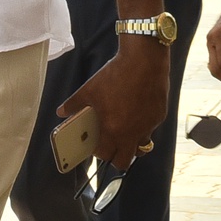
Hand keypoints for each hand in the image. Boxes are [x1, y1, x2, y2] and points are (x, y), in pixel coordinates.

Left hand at [59, 38, 168, 170]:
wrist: (144, 59)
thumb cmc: (117, 74)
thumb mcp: (90, 89)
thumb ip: (74, 104)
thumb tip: (61, 111)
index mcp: (113, 129)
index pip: (104, 155)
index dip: (98, 153)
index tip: (96, 145)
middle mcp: (132, 133)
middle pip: (124, 161)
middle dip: (116, 157)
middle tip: (110, 146)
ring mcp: (148, 126)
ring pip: (141, 147)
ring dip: (131, 145)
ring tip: (125, 132)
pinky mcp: (159, 116)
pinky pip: (150, 129)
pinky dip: (143, 127)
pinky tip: (137, 112)